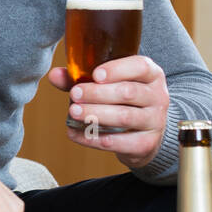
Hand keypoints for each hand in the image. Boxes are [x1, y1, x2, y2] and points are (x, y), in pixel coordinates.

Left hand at [47, 56, 168, 168]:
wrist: (146, 132)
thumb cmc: (122, 100)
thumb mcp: (108, 84)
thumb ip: (81, 78)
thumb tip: (54, 75)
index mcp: (151, 75)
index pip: (140, 67)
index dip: (117, 70)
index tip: (95, 75)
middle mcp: (158, 96)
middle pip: (129, 92)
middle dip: (98, 94)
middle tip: (75, 95)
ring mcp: (155, 121)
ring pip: (125, 117)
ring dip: (96, 114)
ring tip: (73, 112)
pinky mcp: (146, 144)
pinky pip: (120, 142)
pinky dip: (94, 138)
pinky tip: (75, 133)